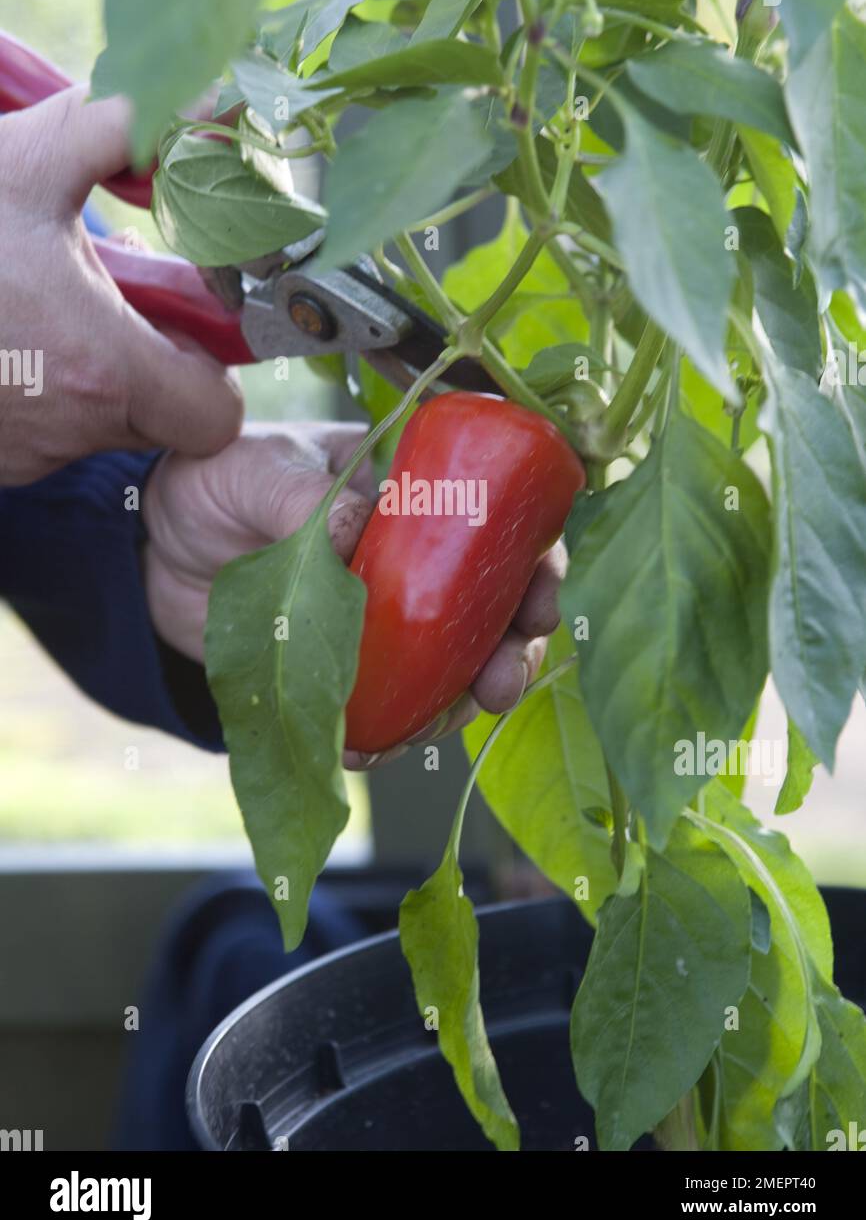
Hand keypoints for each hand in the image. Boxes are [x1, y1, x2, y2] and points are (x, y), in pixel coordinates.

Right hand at [0, 86, 241, 484]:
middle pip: (160, 418)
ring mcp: (23, 454)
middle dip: (151, 363)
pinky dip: (36, 390)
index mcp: (102, 368)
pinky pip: (41, 433)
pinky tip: (4, 336)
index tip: (186, 325)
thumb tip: (209, 105)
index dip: (211, 373)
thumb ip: (124, 129)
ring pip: (97, 425)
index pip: (214, 418)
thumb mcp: (24, 160)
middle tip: (115, 301)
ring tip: (42, 307)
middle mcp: (69, 429)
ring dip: (89, 372)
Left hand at [142, 423, 566, 766]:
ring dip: (463, 703)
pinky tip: (373, 750)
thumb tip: (357, 533)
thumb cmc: (217, 480)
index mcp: (416, 488)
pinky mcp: (353, 665)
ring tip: (439, 728)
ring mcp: (391, 616)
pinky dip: (393, 732)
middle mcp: (420, 555)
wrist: (149, 547)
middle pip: (497, 606)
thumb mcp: (261, 469)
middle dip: (516, 650)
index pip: (503, 520)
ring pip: (456, 665)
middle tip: (504, 682)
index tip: (543, 598)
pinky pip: (392, 704)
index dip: (539, 560)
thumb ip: (309, 498)